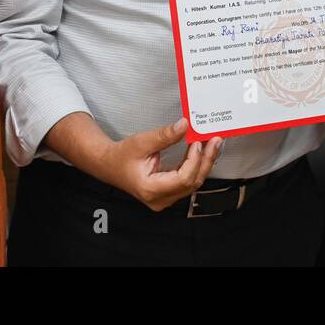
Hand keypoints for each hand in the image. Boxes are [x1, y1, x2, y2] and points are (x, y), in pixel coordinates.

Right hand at [97, 118, 222, 211]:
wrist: (109, 165)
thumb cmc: (121, 156)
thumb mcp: (142, 142)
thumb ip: (165, 135)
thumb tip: (185, 125)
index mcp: (151, 190)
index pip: (182, 178)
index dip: (194, 160)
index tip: (198, 142)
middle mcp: (160, 199)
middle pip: (191, 183)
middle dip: (205, 161)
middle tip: (215, 141)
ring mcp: (164, 198)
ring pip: (192, 183)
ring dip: (203, 163)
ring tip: (212, 144)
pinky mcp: (168, 193)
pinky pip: (187, 181)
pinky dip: (195, 166)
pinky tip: (202, 152)